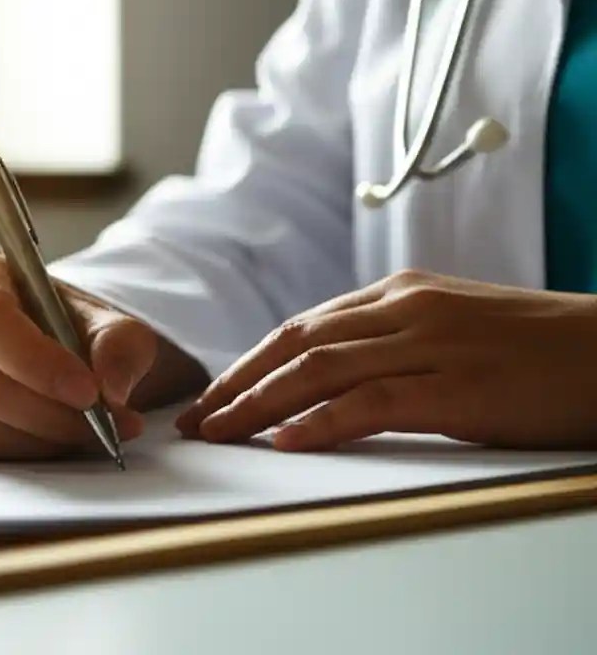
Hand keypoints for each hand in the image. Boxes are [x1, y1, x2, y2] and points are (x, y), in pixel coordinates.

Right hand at [0, 252, 202, 458]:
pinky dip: (23, 451)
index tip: (88, 391)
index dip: (32, 360)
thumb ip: (120, 346)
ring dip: (41, 438)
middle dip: (50, 412)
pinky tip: (57, 438)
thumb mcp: (108, 321)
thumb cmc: (68, 325)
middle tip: (106, 422)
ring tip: (90, 433)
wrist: (52, 346)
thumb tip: (111, 389)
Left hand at [177, 269, 596, 450]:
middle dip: (236, 384)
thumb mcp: (453, 329)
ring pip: (319, 368)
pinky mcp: (458, 387)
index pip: (302, 326)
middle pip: (295, 344)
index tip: (213, 396)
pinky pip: (370, 401)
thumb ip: (393, 341)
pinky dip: (320, 422)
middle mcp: (406, 309)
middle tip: (196, 421)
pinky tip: (285, 441)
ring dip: (258, 403)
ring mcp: (431, 344)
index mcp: (401, 293)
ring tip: (220, 434)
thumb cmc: (538, 349)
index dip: (248, 363)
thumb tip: (330, 377)